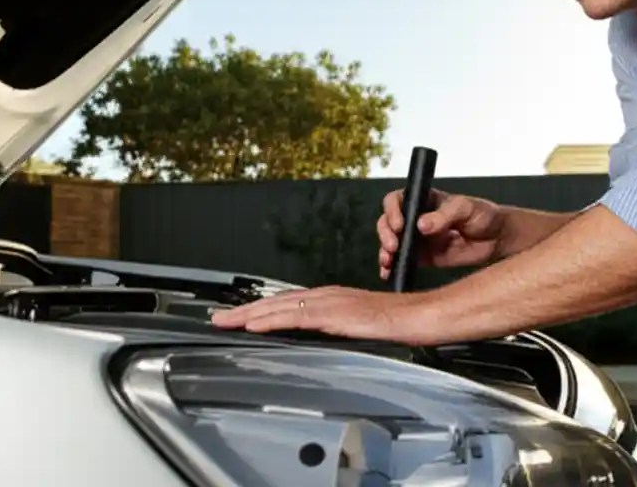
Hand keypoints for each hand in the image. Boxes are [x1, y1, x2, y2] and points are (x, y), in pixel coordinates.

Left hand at [209, 286, 440, 344]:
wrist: (418, 316)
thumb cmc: (396, 322)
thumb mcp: (357, 328)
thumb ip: (335, 330)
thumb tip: (317, 341)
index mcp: (330, 298)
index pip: (285, 302)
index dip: (258, 309)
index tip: (236, 317)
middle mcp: (326, 295)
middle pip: (276, 301)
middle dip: (244, 310)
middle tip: (217, 318)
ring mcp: (329, 302)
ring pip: (280, 307)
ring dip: (249, 314)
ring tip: (226, 321)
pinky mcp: (336, 313)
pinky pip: (297, 316)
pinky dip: (273, 320)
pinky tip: (256, 325)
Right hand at [376, 188, 504, 280]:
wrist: (498, 239)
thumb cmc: (484, 215)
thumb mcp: (466, 208)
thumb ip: (444, 215)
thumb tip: (421, 225)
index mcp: (424, 201)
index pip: (398, 200)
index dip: (392, 211)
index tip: (399, 225)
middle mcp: (417, 218)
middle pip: (388, 222)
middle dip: (385, 233)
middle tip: (393, 246)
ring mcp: (418, 239)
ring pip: (391, 242)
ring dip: (385, 251)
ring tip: (388, 261)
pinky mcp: (424, 258)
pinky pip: (402, 261)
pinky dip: (392, 267)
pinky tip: (388, 273)